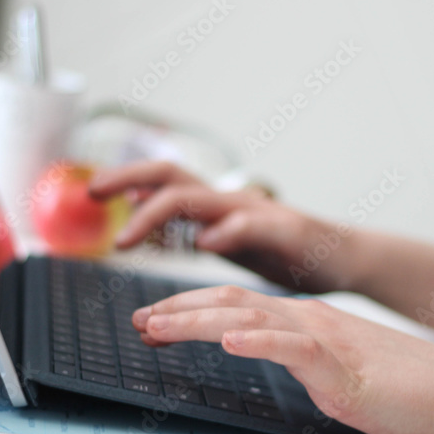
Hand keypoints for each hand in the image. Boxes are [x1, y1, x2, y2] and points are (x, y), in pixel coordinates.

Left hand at [89, 161, 359, 292]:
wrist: (343, 257)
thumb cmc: (284, 251)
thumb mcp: (225, 238)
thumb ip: (187, 224)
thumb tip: (140, 207)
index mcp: (214, 205)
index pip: (162, 180)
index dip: (124, 179)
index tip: (90, 189)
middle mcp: (229, 200)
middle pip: (171, 175)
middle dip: (127, 178)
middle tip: (93, 192)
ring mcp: (256, 212)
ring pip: (198, 199)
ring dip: (157, 214)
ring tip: (128, 237)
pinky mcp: (284, 231)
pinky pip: (250, 226)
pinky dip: (225, 233)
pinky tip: (205, 245)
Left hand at [132, 284, 433, 433]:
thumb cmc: (412, 391)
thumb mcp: (344, 374)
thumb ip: (311, 366)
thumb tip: (285, 368)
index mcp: (309, 324)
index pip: (238, 306)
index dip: (191, 310)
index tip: (156, 319)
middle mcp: (311, 322)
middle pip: (230, 302)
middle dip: (177, 309)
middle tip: (139, 319)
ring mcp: (327, 339)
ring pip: (248, 316)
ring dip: (195, 319)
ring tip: (156, 324)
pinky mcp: (344, 365)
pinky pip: (294, 347)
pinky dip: (258, 339)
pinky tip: (228, 339)